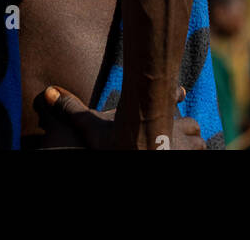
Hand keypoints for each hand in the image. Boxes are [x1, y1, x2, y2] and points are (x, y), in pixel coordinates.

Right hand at [40, 85, 204, 150]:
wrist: (135, 155)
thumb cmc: (117, 143)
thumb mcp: (92, 127)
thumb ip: (73, 109)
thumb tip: (47, 91)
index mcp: (154, 114)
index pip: (173, 95)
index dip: (176, 93)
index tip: (181, 91)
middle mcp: (174, 127)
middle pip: (190, 123)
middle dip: (185, 129)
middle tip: (174, 137)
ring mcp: (186, 146)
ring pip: (199, 141)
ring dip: (193, 145)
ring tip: (183, 151)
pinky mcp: (190, 159)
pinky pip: (202, 155)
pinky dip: (195, 156)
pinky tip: (186, 158)